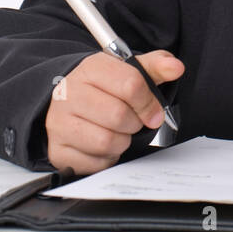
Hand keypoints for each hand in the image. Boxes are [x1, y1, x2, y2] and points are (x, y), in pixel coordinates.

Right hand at [44, 49, 183, 175]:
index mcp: (90, 69)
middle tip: (132, 122)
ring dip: (121, 142)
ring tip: (116, 132)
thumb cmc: (101, 88)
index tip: (154, 112)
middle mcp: (69, 94)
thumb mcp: (127, 70)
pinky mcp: (57, 150)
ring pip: (107, 142)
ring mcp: (58, 123)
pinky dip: (106, 159)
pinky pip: (94, 163)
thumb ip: (154, 67)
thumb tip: (175, 67)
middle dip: (135, 123)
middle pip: (119, 116)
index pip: (131, 85)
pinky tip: (102, 145)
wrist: (65, 101)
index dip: (149, 103)